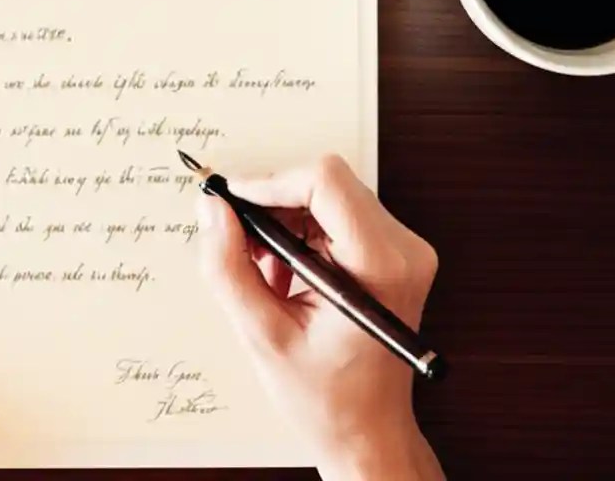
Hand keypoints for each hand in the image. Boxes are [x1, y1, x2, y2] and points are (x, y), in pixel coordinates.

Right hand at [196, 155, 443, 480]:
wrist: (367, 430)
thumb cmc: (326, 397)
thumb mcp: (262, 336)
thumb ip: (229, 269)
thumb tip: (211, 211)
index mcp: (382, 267)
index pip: (325, 183)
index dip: (269, 183)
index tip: (228, 202)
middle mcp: (403, 249)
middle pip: (326, 184)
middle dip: (271, 206)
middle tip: (236, 244)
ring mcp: (402, 249)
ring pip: (327, 195)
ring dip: (283, 223)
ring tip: (265, 275)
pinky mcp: (392, 253)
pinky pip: (336, 215)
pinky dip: (299, 235)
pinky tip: (284, 276)